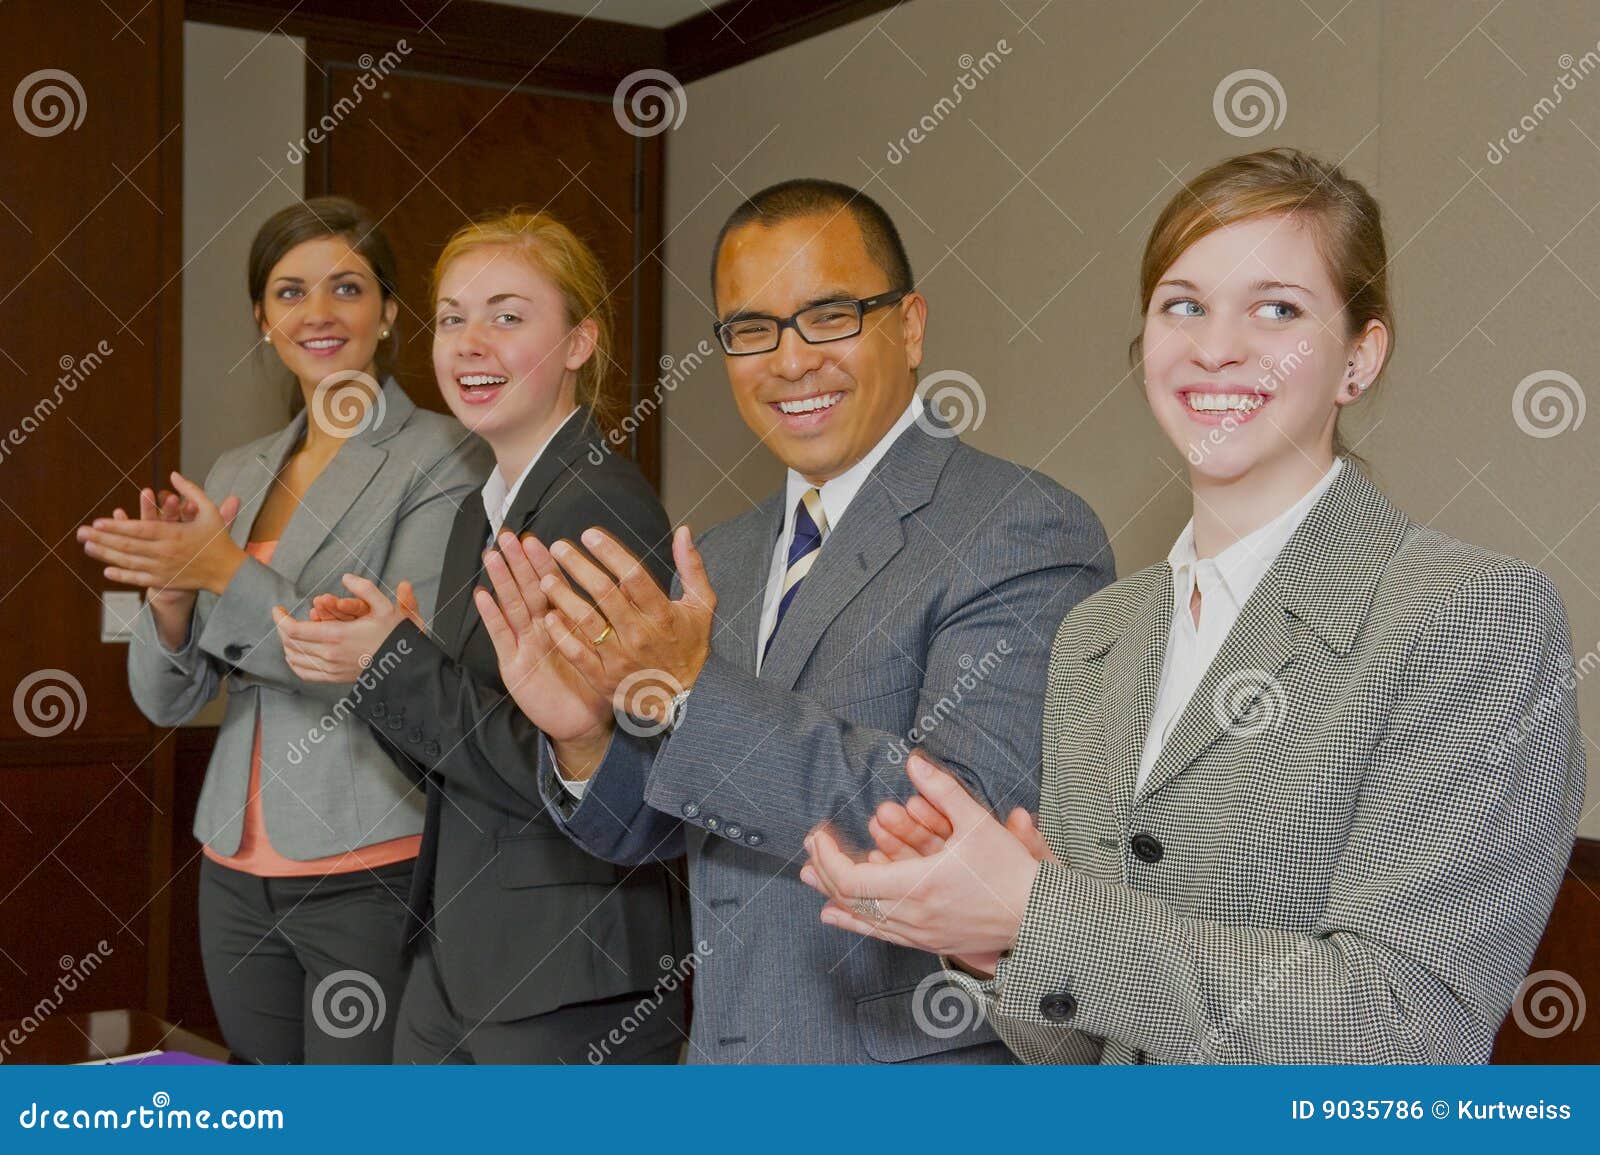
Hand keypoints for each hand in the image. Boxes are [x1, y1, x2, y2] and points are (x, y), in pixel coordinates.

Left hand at [77, 472, 244, 595]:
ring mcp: (163, 568)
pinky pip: (138, 578)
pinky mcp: (164, 580)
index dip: (117, 527)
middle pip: (128, 546)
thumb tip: (173, 474)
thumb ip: (192, 491)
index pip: (140, 529)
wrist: (227, 572)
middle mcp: (165, 552)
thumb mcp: (209, 511)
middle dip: (102, 539)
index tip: (98, 522)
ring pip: (129, 562)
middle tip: (81, 533)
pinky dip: (121, 575)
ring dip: (105, 555)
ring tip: (87, 547)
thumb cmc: (218, 539)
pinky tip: (106, 570)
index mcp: (174, 534)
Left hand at [272, 575, 421, 681]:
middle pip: (290, 642)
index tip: (278, 609)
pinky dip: (294, 662)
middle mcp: (329, 654)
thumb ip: (366, 589)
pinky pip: (304, 673)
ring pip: (294, 657)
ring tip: (289, 631)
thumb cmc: (394, 636)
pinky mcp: (333, 677)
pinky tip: (295, 653)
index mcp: (337, 635)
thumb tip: (347, 577)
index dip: (280, 619)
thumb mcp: (386, 607)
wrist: (403, 665)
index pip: (294, 630)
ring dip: (287, 643)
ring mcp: (330, 668)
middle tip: (284, 616)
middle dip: (282, 627)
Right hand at [473, 532, 614, 761]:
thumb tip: (627, 585)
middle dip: (519, 562)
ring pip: (513, 606)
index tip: (540, 538)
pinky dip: (492, 616)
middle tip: (510, 535)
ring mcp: (526, 646)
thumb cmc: (597, 685)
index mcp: (565, 623)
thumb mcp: (607, 648)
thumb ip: (611, 618)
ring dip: (502, 580)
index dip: (546, 562)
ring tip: (492, 554)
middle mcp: (542, 630)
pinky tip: (483, 595)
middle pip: (529, 589)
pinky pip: (502, 637)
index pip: (554, 586)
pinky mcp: (514, 667)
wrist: (582, 724)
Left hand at [536, 525, 714, 723]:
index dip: (610, 552)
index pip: (633, 576)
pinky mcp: (605, 679)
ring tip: (545, 578)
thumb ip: (691, 567)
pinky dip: (562, 636)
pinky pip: (578, 654)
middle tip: (558, 547)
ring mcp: (620, 658)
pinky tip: (549, 616)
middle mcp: (640, 634)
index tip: (590, 534)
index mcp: (662, 614)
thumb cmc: (691, 647)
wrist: (686, 700)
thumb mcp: (701, 606)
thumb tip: (684, 531)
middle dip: (578, 567)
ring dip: (564, 597)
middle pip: (604, 594)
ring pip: (587, 622)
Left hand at [797, 752, 1046, 967]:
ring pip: (863, 919)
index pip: (852, 879)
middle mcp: (914, 915)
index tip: (818, 834)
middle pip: (850, 899)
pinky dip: (854, 923)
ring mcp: (920, 933)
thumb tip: (914, 760)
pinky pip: (881, 935)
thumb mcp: (978, 823)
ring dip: (832, 897)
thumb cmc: (1010, 871)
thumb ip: (943, 790)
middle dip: (824, 871)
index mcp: (921, 886)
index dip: (828, 856)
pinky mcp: (928, 942)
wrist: (1039, 917)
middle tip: (809, 849)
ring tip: (810, 879)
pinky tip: (836, 915)